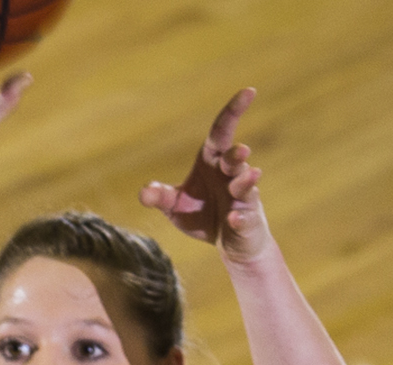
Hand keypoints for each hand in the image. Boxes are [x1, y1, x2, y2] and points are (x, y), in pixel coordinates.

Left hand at [140, 88, 270, 262]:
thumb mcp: (175, 207)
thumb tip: (144, 193)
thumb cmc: (204, 216)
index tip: (249, 91)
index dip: (233, 111)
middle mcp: (231, 175)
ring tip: (249, 175)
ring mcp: (243, 198)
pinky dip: (240, 219)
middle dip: (236, 155)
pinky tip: (234, 220)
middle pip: (234, 158)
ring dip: (245, 181)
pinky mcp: (248, 221)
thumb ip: (160, 197)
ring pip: (246, 185)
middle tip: (240, 151)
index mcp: (213, 162)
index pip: (222, 131)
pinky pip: (245, 218)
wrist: (230, 244)